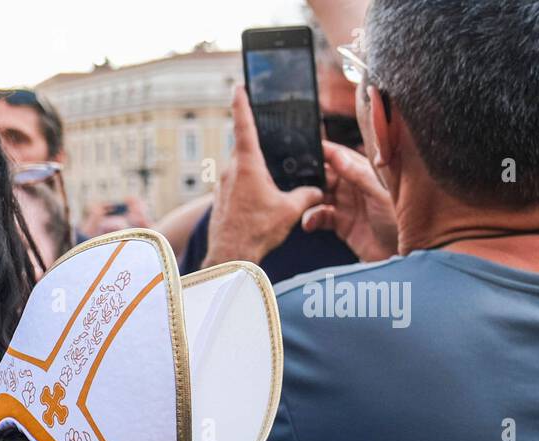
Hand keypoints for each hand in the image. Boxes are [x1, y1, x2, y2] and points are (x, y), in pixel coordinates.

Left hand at [202, 85, 324, 266]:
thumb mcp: (290, 210)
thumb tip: (319, 190)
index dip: (242, 103)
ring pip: (241, 168)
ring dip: (255, 171)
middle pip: (246, 148)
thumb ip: (307, 194)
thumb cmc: (256, 231)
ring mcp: (222, 185)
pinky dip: (247, 186)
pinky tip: (258, 200)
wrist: (229, 256)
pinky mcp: (220, 199)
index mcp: (247, 164)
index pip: (244, 125)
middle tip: (273, 144)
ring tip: (270, 183)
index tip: (238, 86)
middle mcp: (231, 170)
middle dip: (260, 146)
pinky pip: (236, 184)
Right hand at [303, 140, 399, 260]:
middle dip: (310, 179)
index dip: (323, 151)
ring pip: (320, 196)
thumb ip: (359, 175)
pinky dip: (311, 219)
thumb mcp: (381, 193)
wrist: (407, 256)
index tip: (303, 149)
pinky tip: (309, 223)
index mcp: (367, 173)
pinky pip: (320, 217)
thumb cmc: (402, 222)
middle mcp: (356, 187)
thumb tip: (337, 156)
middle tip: (299, 186)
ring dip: (309, 201)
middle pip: (326, 176)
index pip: (341, 156)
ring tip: (304, 206)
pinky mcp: (342, 225)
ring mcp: (348, 206)